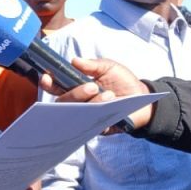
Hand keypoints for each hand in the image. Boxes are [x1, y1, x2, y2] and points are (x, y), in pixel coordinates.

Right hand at [40, 57, 155, 131]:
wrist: (143, 98)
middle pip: (63, 102)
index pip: (57, 86)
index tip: (47, 77)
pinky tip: (109, 109)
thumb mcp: (109, 67)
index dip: (49, 83)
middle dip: (75, 94)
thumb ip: (92, 64)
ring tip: (109, 95)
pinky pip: (90, 125)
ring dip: (90, 103)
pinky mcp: (96, 128)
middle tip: (92, 86)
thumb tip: (74, 61)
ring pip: (75, 114)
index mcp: (77, 86)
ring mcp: (85, 115)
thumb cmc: (123, 81)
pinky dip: (98, 117)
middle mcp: (78, 102)